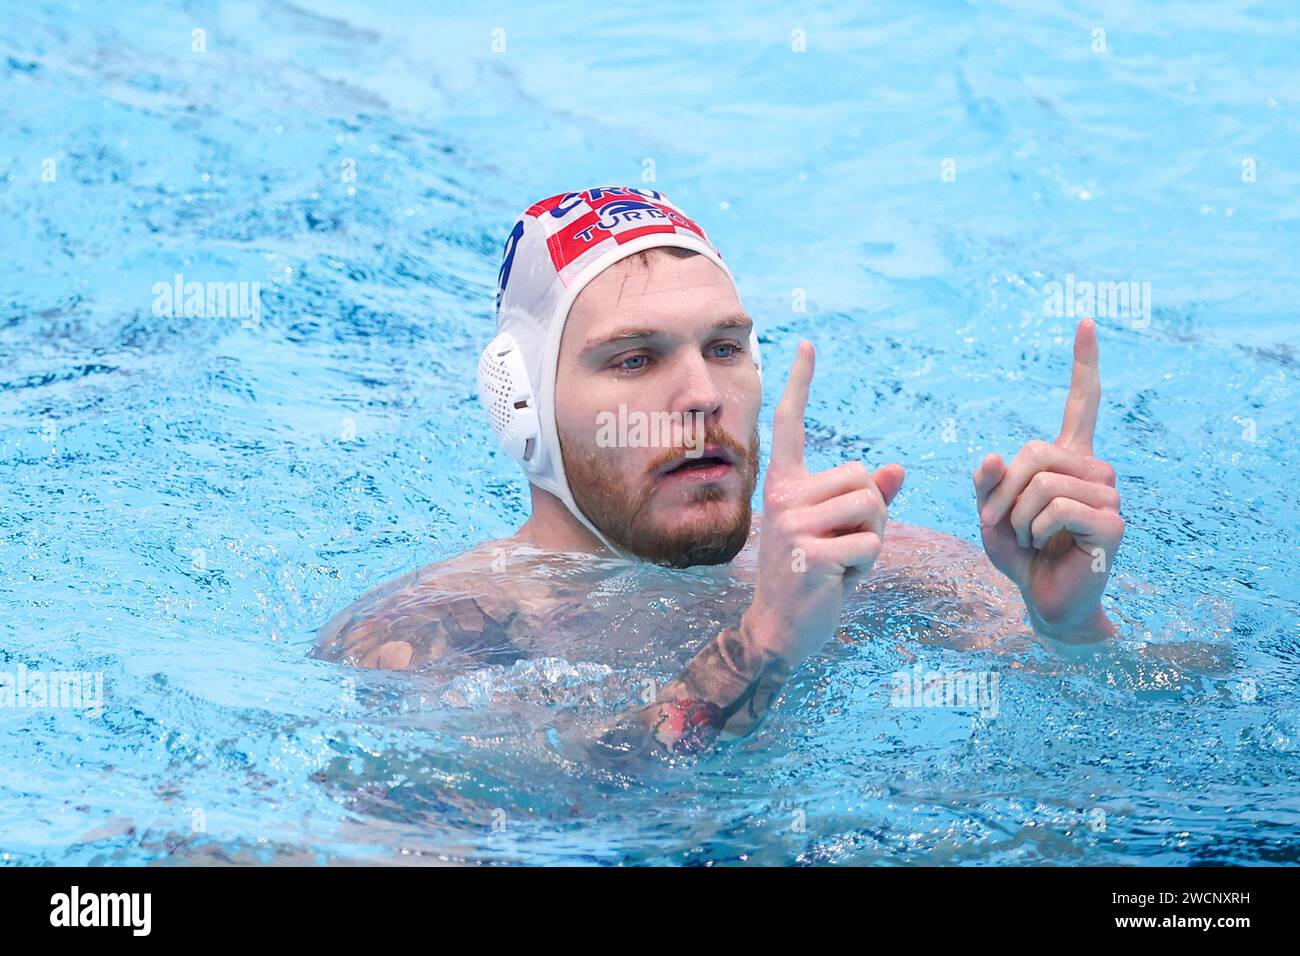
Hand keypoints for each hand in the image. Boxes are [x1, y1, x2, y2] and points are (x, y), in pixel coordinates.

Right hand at [746, 341, 904, 662]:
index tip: (806, 344)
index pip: (790, 425)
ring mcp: (792, 524)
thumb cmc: (814, 577)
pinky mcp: (809, 554)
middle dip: (873, 515)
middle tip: (844, 547)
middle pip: (864, 479)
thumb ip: (868, 500)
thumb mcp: (841, 533)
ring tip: (842, 562)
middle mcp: (783, 496)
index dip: (800, 383)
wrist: (781, 630)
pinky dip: (866, 567)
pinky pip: (869, 545)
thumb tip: (897, 469)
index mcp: (784, 484)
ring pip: (872, 508)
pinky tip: (837, 581)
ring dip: (873, 540)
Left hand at [973, 319, 1123, 641]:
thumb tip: (993, 455)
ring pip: (1042, 482)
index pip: (1082, 403)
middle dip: (1002, 492)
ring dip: (1017, 517)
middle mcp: (1094, 470)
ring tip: (1029, 540)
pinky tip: (1045, 548)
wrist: (1045, 601)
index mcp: (1068, 460)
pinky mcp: (1113, 524)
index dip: (1084, 364)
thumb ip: (987, 483)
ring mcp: (1108, 496)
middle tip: (1003, 526)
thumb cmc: (1021, 555)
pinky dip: (1034, 531)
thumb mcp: (990, 514)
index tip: (1086, 322)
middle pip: (1033, 451)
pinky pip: (1056, 508)